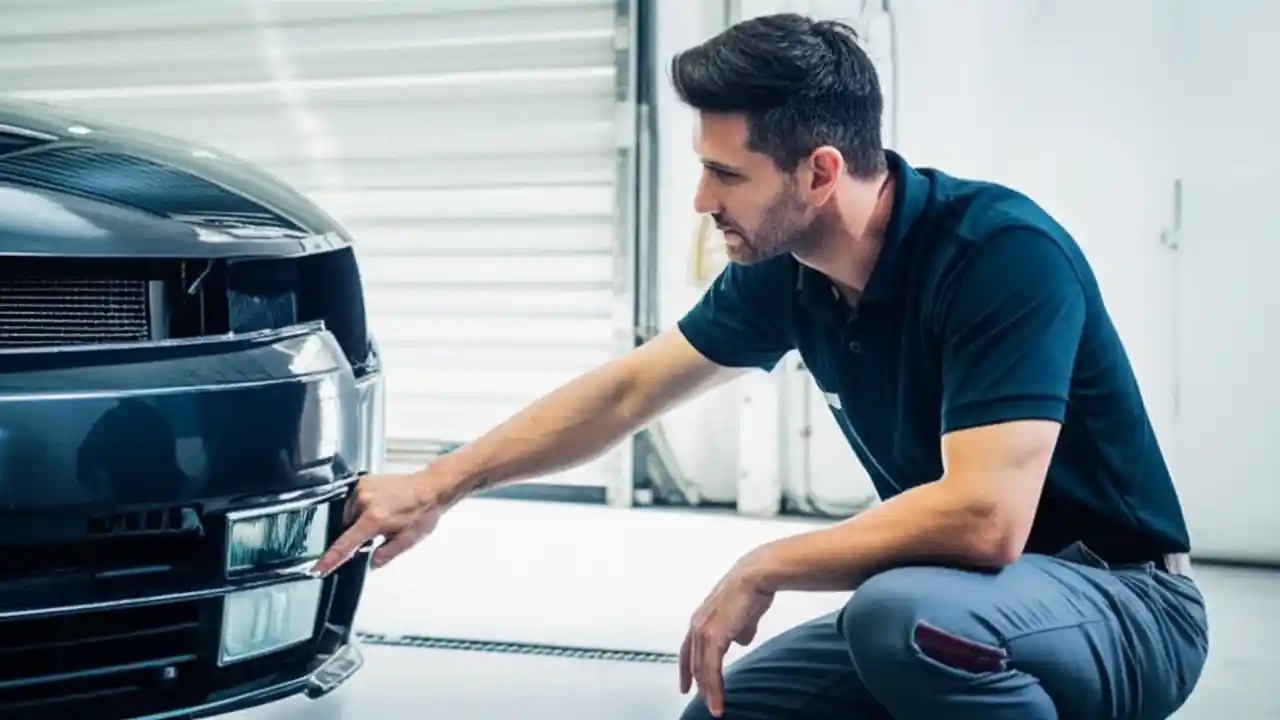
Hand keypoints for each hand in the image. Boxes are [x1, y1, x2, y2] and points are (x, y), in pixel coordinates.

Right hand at [310, 471, 447, 575]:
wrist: (430, 488)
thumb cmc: (422, 512)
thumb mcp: (407, 540)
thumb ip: (386, 554)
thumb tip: (371, 563)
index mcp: (374, 519)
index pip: (345, 544)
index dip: (331, 558)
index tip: (318, 568)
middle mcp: (364, 501)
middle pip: (346, 527)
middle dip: (357, 534)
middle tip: (379, 532)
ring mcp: (362, 488)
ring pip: (347, 514)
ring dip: (358, 520)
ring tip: (383, 516)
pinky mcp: (363, 480)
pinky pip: (352, 500)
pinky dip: (360, 508)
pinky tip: (378, 507)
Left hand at [680, 557, 775, 717]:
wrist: (754, 576)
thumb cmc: (750, 589)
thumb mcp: (742, 615)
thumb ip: (739, 629)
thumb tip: (741, 640)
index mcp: (701, 620)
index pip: (689, 651)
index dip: (687, 670)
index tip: (687, 686)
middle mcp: (697, 626)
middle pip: (694, 664)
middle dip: (700, 686)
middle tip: (708, 703)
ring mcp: (703, 632)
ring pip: (702, 670)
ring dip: (709, 693)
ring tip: (715, 709)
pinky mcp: (713, 637)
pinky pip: (711, 670)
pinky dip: (714, 689)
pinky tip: (718, 702)